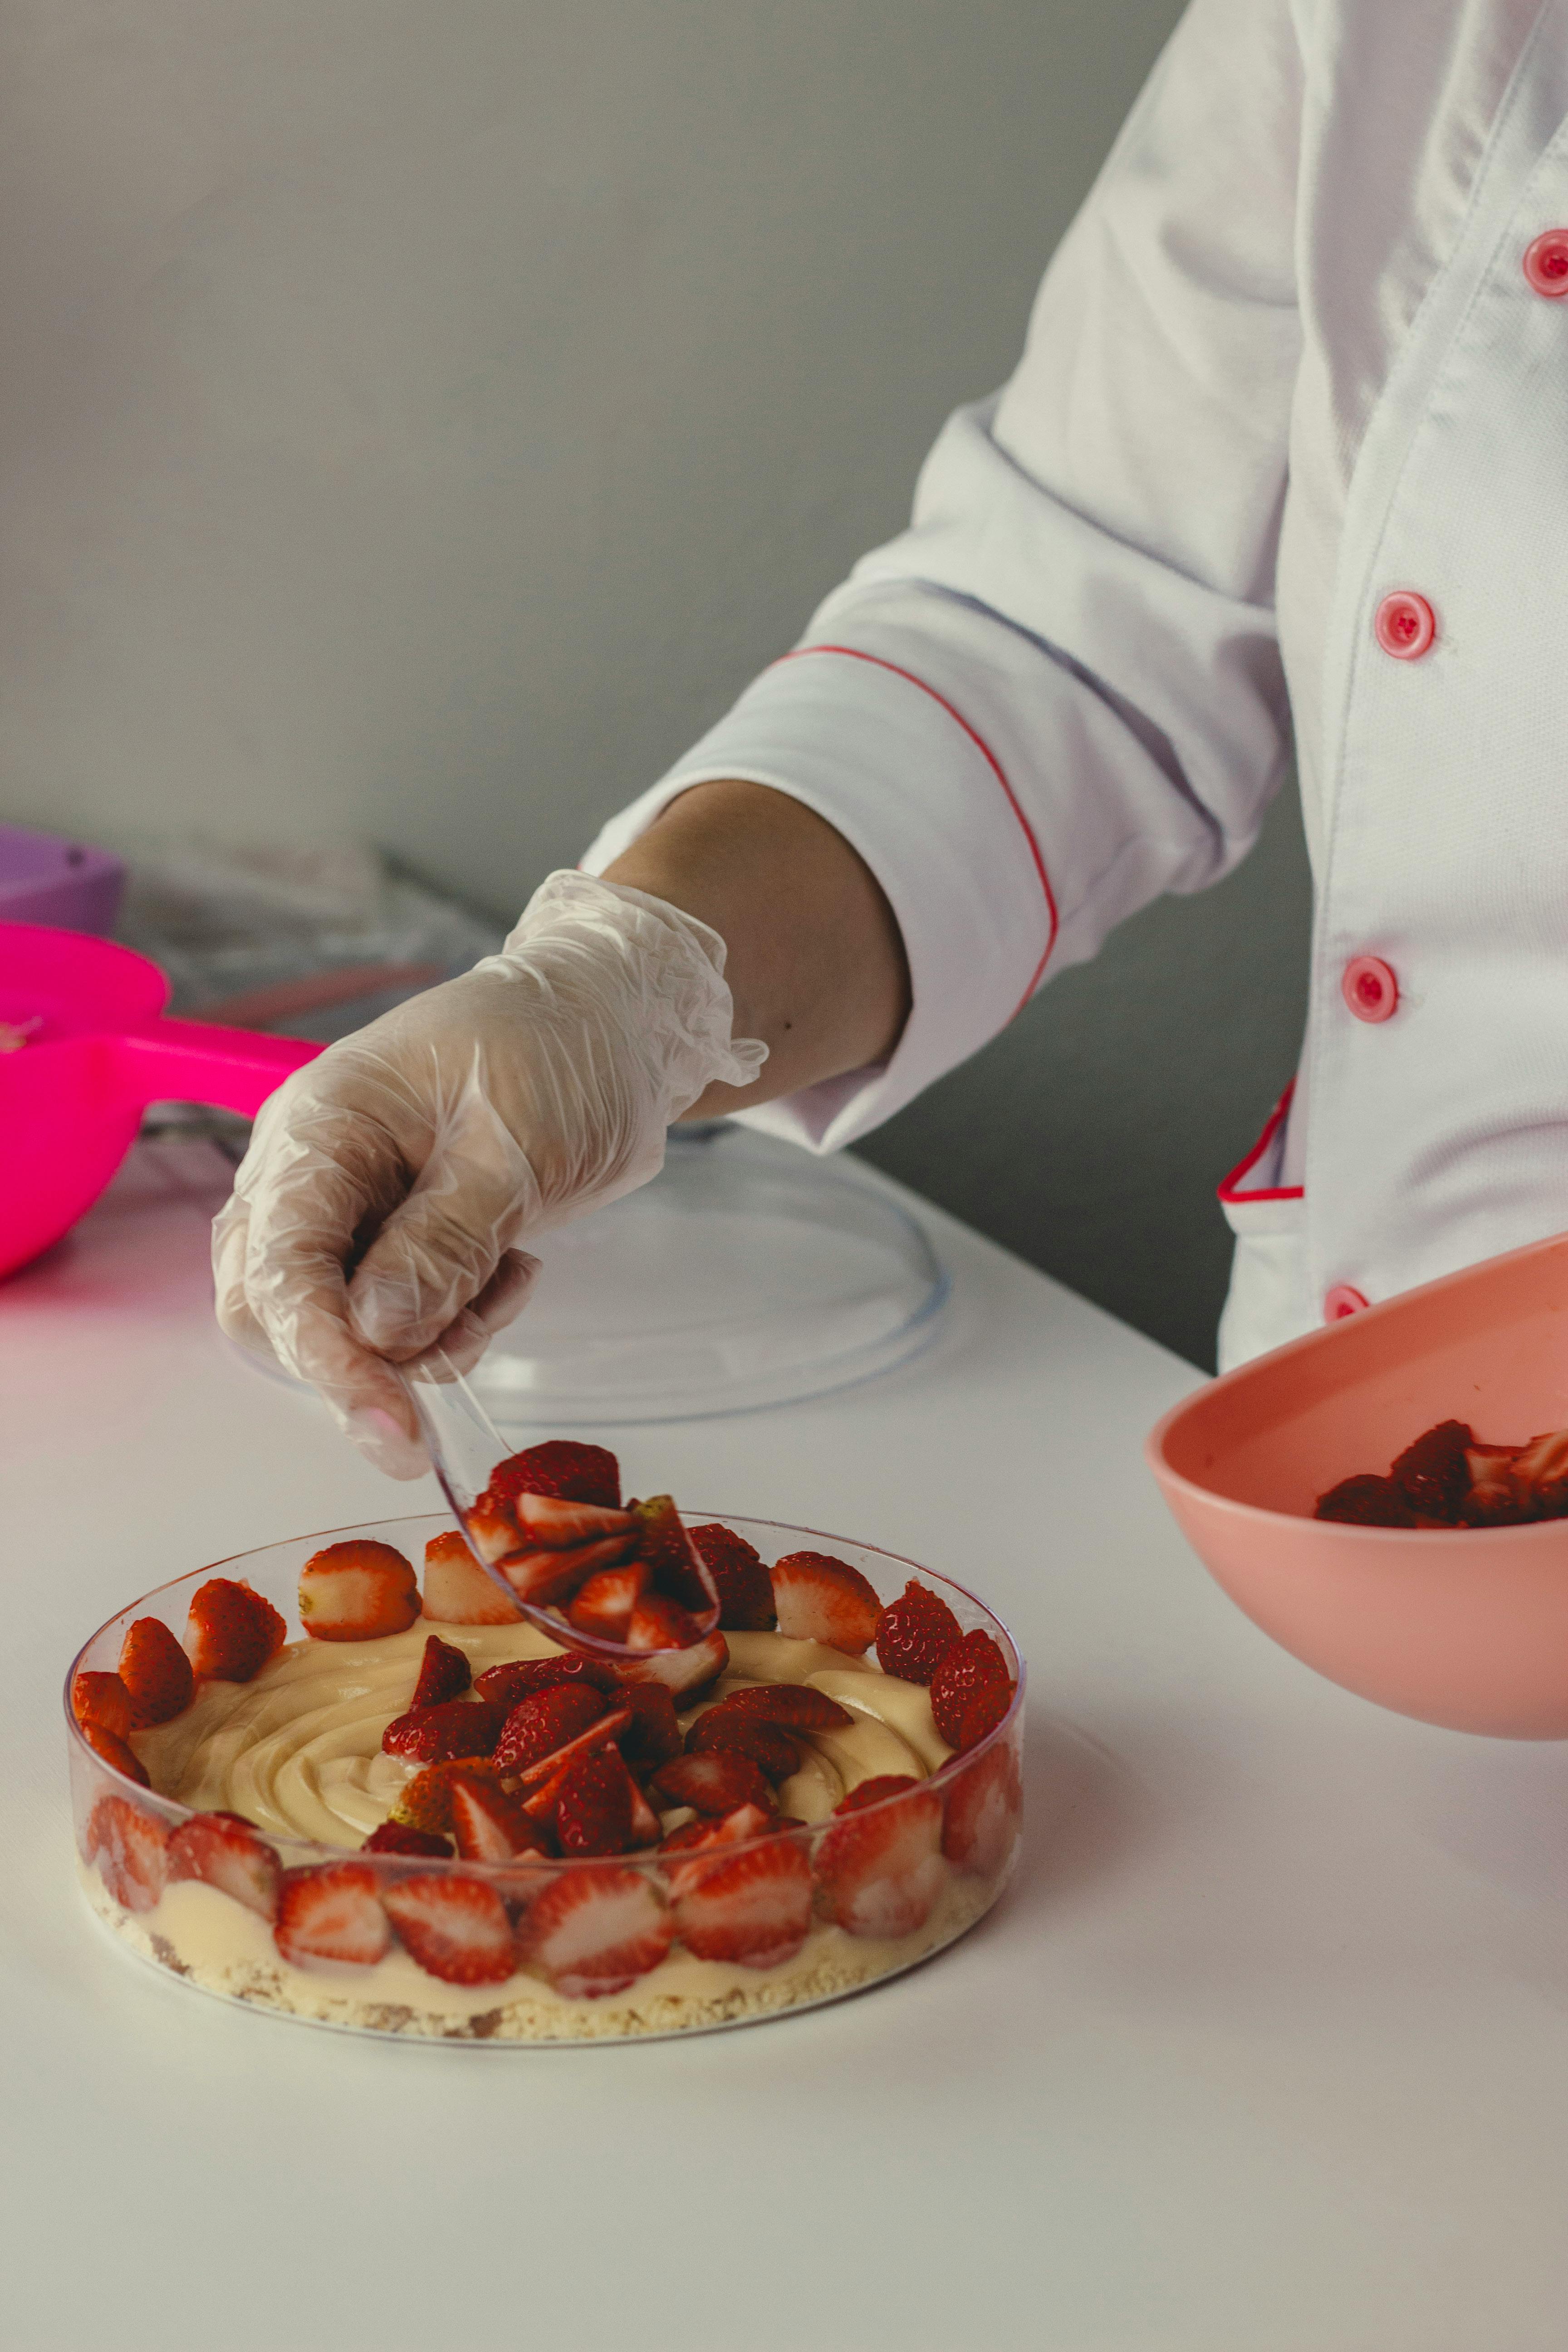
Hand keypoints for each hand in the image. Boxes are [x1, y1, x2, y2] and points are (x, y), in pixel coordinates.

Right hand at [213, 872, 764, 1473]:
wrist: (615, 1031)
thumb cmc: (565, 1053)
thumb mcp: (519, 1145)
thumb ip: (446, 1241)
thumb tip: (378, 1331)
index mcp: (322, 1126)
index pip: (282, 1261)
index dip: (324, 1351)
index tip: (388, 1419)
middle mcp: (314, 1172)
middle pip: (273, 1307)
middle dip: (354, 1362)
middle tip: (440, 1391)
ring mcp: (352, 1210)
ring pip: (338, 1327)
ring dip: (422, 1341)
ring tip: (507, 1279)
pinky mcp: (399, 1243)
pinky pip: (398, 1322)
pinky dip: (454, 1324)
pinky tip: (512, 1270)